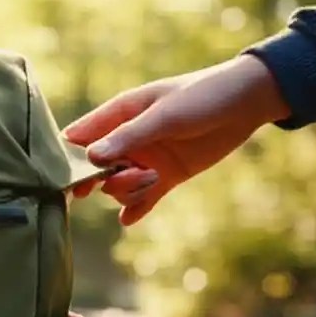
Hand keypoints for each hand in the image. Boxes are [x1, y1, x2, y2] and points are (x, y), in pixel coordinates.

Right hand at [64, 54, 291, 225]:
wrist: (246, 104)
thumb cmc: (203, 97)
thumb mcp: (165, 115)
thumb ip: (129, 136)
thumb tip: (92, 157)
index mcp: (120, 115)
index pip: (80, 138)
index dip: (69, 158)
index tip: (69, 177)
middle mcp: (128, 140)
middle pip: (96, 169)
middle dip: (102, 179)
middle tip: (120, 177)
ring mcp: (146, 159)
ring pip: (118, 187)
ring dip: (128, 190)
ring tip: (151, 180)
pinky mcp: (166, 176)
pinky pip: (142, 199)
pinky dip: (135, 209)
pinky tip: (130, 219)